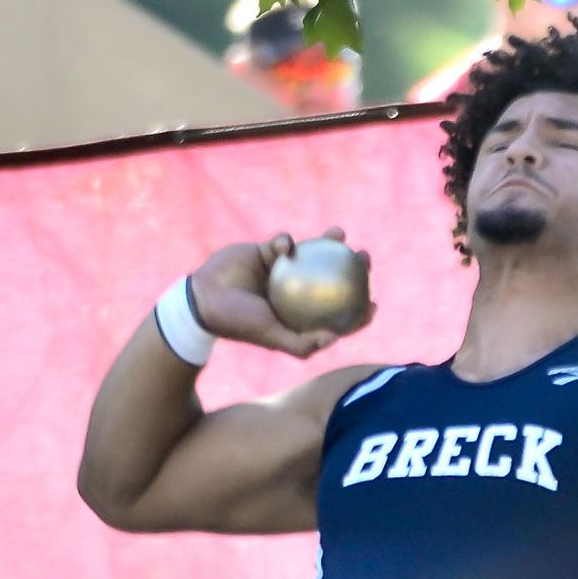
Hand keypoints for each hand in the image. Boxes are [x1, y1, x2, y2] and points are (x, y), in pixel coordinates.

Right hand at [188, 228, 374, 359]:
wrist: (203, 301)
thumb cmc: (238, 323)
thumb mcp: (272, 337)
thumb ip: (302, 343)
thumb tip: (335, 338)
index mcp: (300, 317)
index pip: (336, 316)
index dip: (358, 312)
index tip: (373, 305)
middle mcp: (296, 295)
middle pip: (331, 280)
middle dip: (353, 269)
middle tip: (364, 259)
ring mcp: (282, 273)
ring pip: (312, 255)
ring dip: (328, 243)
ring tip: (341, 234)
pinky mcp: (266, 254)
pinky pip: (282, 243)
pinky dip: (285, 242)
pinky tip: (286, 244)